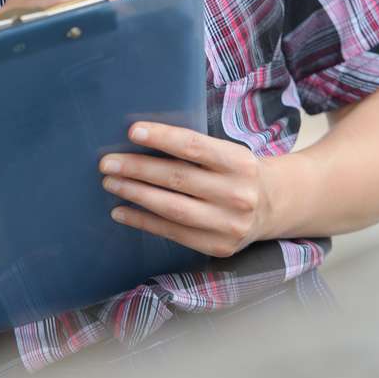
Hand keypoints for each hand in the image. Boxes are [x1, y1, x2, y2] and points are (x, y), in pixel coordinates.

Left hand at [97, 121, 276, 256]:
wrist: (272, 206)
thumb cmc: (235, 172)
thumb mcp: (226, 153)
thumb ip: (194, 149)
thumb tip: (140, 139)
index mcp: (238, 162)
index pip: (194, 146)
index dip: (163, 137)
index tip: (132, 131)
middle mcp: (237, 193)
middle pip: (178, 178)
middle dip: (137, 169)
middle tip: (107, 163)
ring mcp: (228, 223)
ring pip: (172, 208)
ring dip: (135, 194)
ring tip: (110, 183)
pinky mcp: (218, 246)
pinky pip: (172, 233)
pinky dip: (143, 221)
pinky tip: (121, 211)